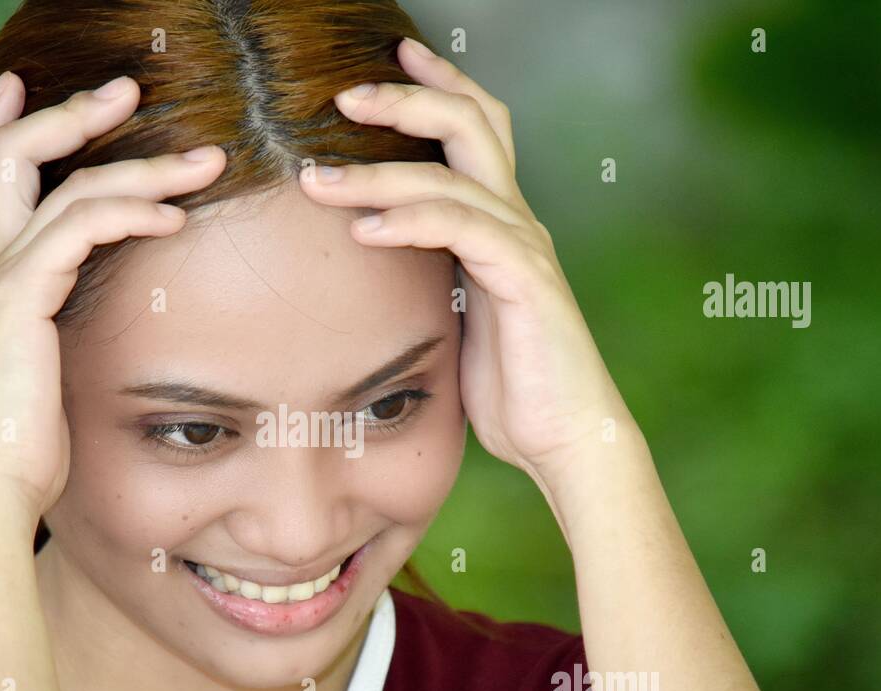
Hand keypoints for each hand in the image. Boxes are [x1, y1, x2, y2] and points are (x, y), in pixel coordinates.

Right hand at [0, 72, 226, 520]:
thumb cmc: (20, 437)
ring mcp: (0, 275)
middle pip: (3, 154)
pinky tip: (175, 217)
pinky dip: (131, 211)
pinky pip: (81, 225)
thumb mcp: (11, 365)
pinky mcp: (23, 296)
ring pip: (62, 182)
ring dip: (138, 162)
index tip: (18, 86)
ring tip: (204, 160)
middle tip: (126, 87)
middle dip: (62, 112)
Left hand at [298, 38, 633, 494]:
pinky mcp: (525, 282)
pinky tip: (364, 231)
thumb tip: (374, 265)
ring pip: (451, 179)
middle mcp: (516, 222)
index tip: (387, 60)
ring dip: (378, 174)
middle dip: (404, 102)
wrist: (564, 438)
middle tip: (343, 95)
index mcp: (500, 223)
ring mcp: (523, 247)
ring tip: (316, 180)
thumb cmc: (510, 384)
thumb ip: (430, 278)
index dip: (438, 88)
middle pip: (470, 126)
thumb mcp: (458, 317)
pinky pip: (462, 232)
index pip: (477, 130)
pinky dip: (410, 223)